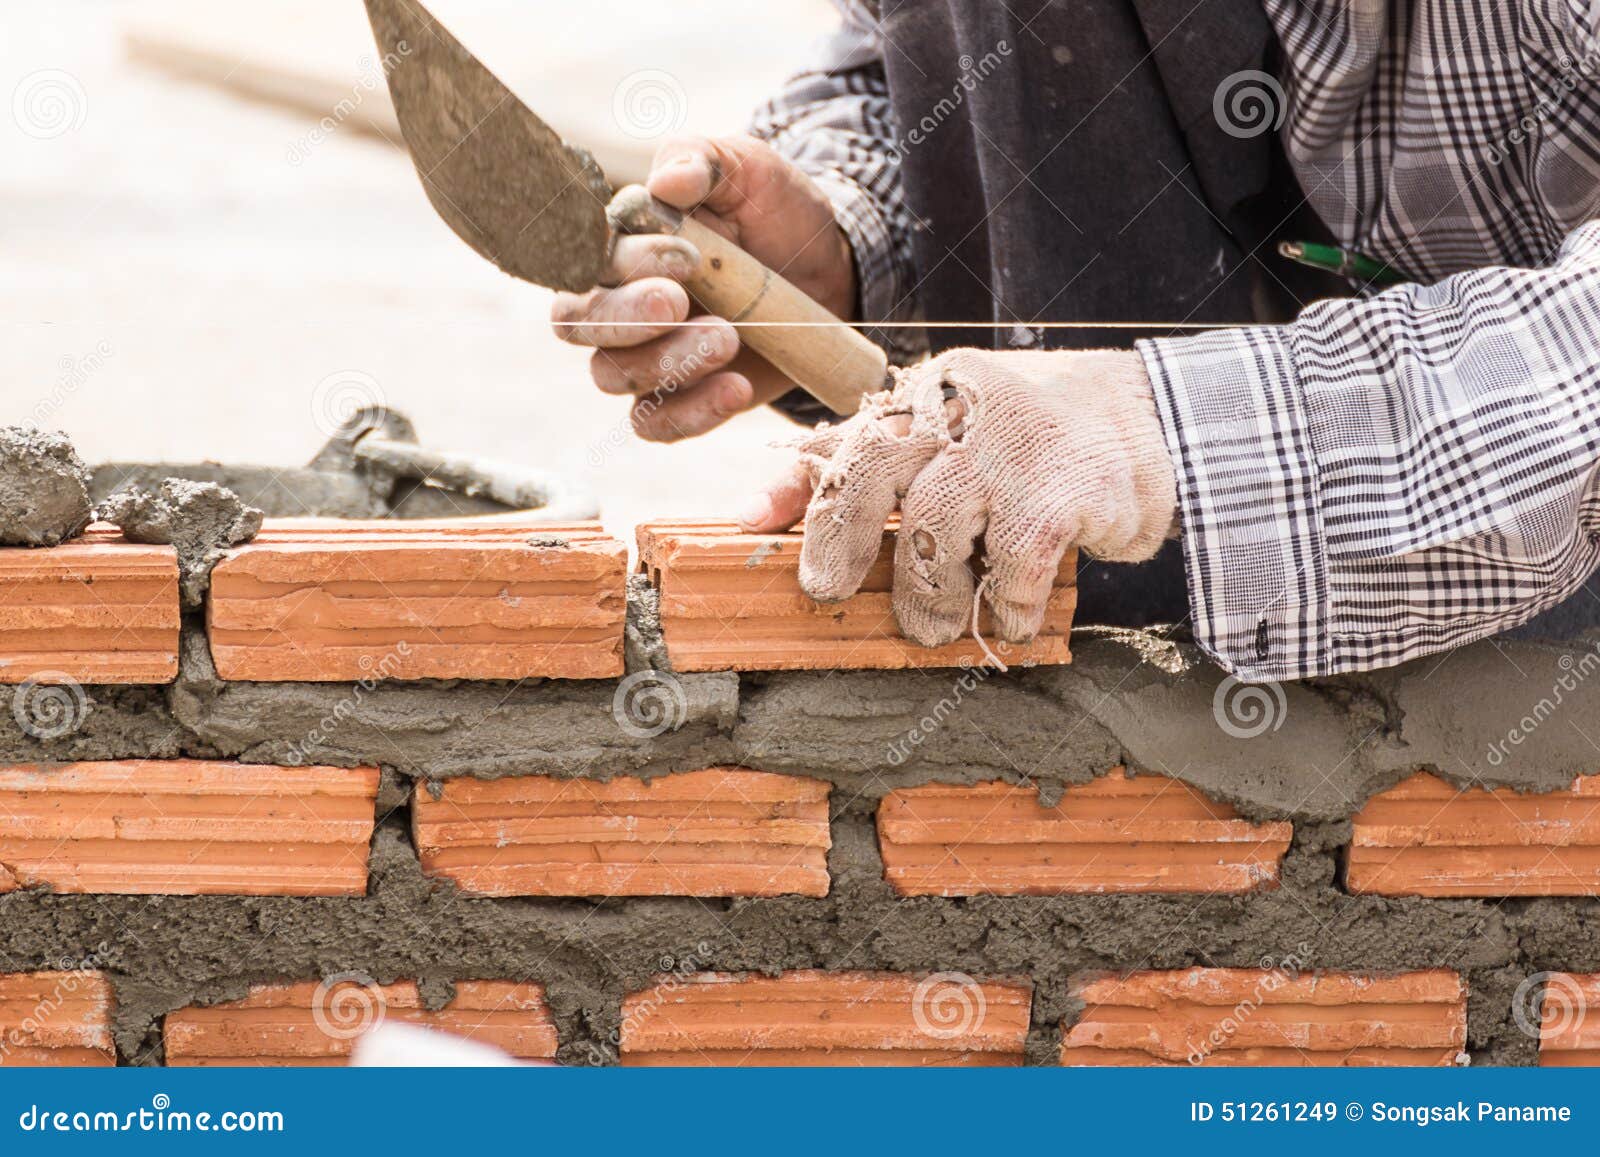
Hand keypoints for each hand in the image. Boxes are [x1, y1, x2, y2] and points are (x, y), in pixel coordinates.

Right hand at [550, 134, 856, 441]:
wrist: (828, 266)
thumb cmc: (773, 210)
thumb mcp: (745, 168)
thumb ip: (701, 160)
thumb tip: (664, 181)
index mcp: (620, 244)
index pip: (586, 261)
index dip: (624, 265)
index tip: (687, 256)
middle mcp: (617, 302)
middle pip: (577, 323)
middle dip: (626, 317)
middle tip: (680, 303)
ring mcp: (644, 356)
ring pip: (612, 376)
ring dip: (667, 362)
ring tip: (729, 340)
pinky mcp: (680, 398)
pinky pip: (656, 425)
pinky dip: (691, 413)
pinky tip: (737, 387)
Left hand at [741, 348, 1178, 645]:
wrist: (1153, 417)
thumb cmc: (1025, 438)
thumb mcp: (941, 434)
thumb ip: (854, 465)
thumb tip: (752, 512)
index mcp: (930, 395)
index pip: (855, 441)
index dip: (810, 499)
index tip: (794, 560)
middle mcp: (966, 408)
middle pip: (880, 467)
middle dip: (844, 537)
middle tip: (831, 593)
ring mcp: (1018, 446)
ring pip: (940, 527)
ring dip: (929, 592)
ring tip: (929, 627)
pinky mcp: (1067, 491)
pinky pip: (1016, 565)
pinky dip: (1005, 603)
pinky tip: (1008, 614)